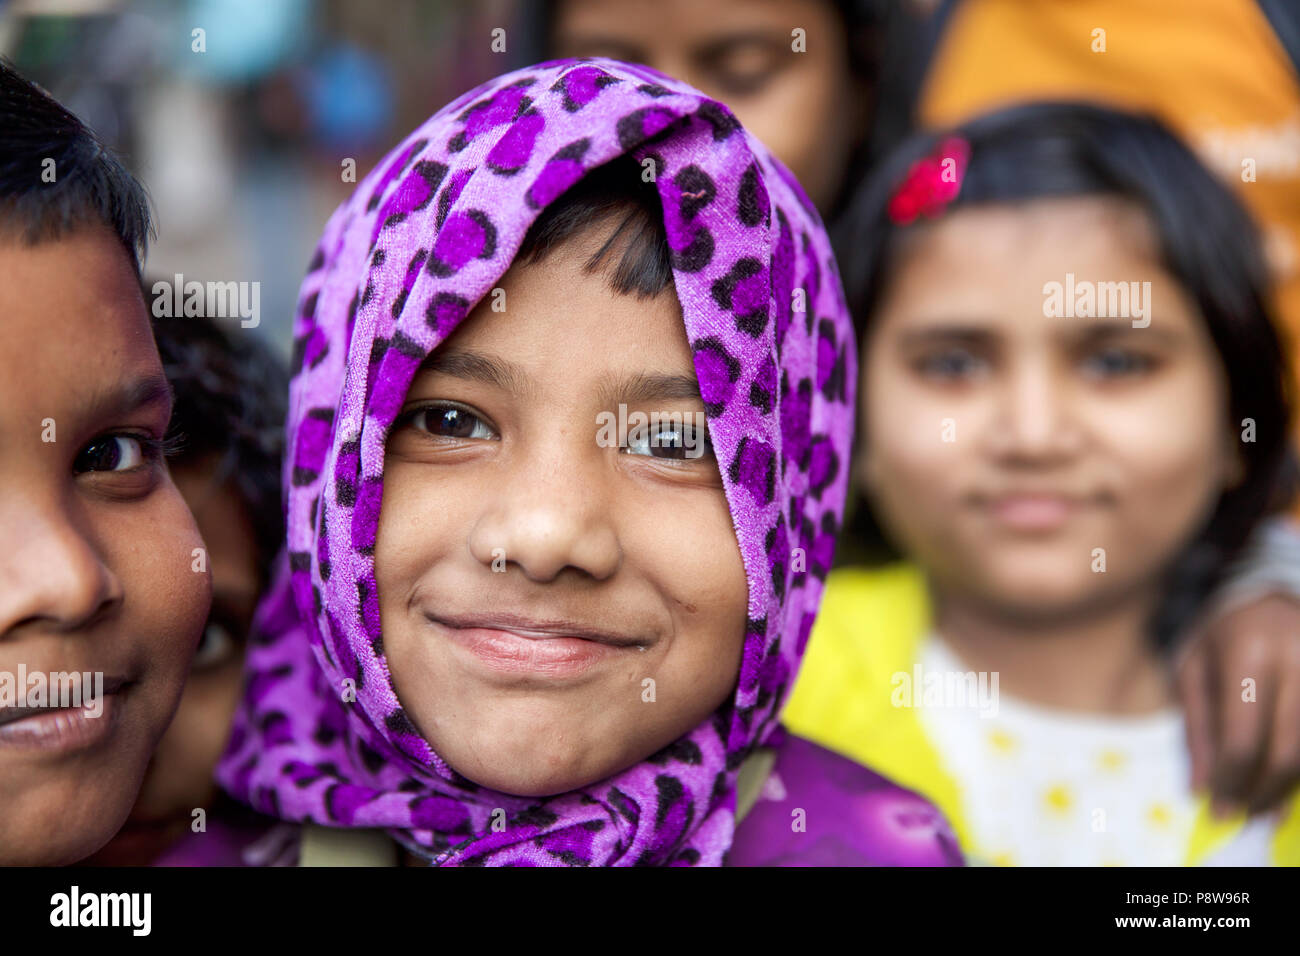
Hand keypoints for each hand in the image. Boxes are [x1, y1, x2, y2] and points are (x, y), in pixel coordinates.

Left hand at [1177, 592, 1299, 817]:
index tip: (1217, 808)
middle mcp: (1297, 661)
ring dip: (1287, 788)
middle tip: (1241, 815)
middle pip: (1285, 751)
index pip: (1241, 737)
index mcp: (1248, 654)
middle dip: (1261, 793)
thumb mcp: (1193, 667)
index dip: (1230, 780)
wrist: (1274, 590)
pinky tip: (1287, 781)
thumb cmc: (1224, 632)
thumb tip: (1201, 787)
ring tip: (1264, 806)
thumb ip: (1196, 727)